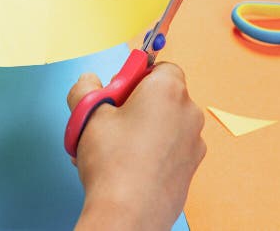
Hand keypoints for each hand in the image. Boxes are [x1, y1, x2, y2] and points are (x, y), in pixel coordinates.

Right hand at [68, 63, 205, 230]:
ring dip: (142, 128)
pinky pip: (169, 148)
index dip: (137, 75)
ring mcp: (194, 143)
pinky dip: (151, 150)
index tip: (117, 90)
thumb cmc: (113, 162)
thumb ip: (86, 87)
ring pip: (164, 124)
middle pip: (162, 96)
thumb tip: (89, 82)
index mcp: (168, 90)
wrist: (128, 213)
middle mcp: (188, 113)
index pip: (161, 67)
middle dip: (136, 103)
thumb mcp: (87, 114)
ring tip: (111, 148)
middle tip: (109, 119)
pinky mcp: (191, 168)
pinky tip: (124, 165)